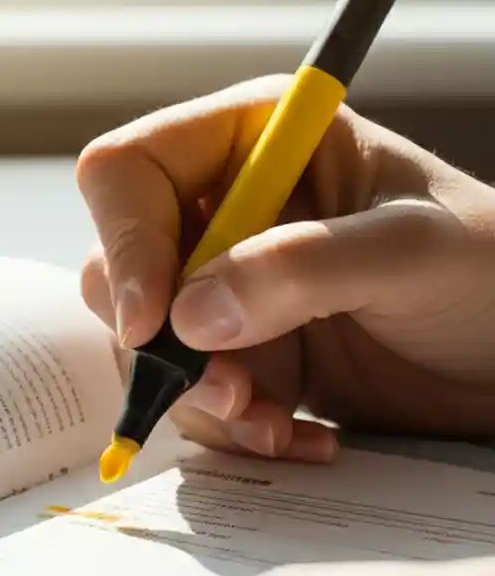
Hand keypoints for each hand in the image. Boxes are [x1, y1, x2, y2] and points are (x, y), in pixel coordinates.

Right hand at [75, 75, 494, 461]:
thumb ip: (301, 269)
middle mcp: (224, 208)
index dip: (126, 242)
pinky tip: (299, 433)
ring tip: (272, 421)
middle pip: (118, 265)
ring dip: (197, 396)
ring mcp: (226, 284)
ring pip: (143, 342)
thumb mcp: (412, 253)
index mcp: (253, 141)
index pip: (129, 174)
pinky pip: (187, 392)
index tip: (155, 322)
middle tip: (225, 388)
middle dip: (160, 341)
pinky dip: (229, 427)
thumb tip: (187, 315)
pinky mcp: (238, 351)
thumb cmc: (494, 276)